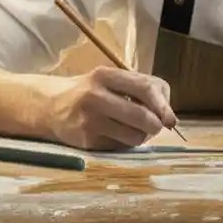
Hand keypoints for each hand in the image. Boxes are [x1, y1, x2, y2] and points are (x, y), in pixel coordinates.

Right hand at [42, 66, 177, 150]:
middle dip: (155, 126)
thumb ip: (142, 88)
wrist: (51, 106)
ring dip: (142, 137)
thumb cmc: (92, 91)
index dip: (163, 105)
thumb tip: (168, 115)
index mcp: (105, 75)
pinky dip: (124, 143)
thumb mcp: (112, 79)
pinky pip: (119, 147)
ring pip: (133, 136)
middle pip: (141, 116)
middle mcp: (95, 95)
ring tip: (135, 130)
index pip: (145, 88)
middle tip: (156, 127)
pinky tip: (115, 134)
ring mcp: (89, 120)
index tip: (171, 119)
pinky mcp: (86, 141)